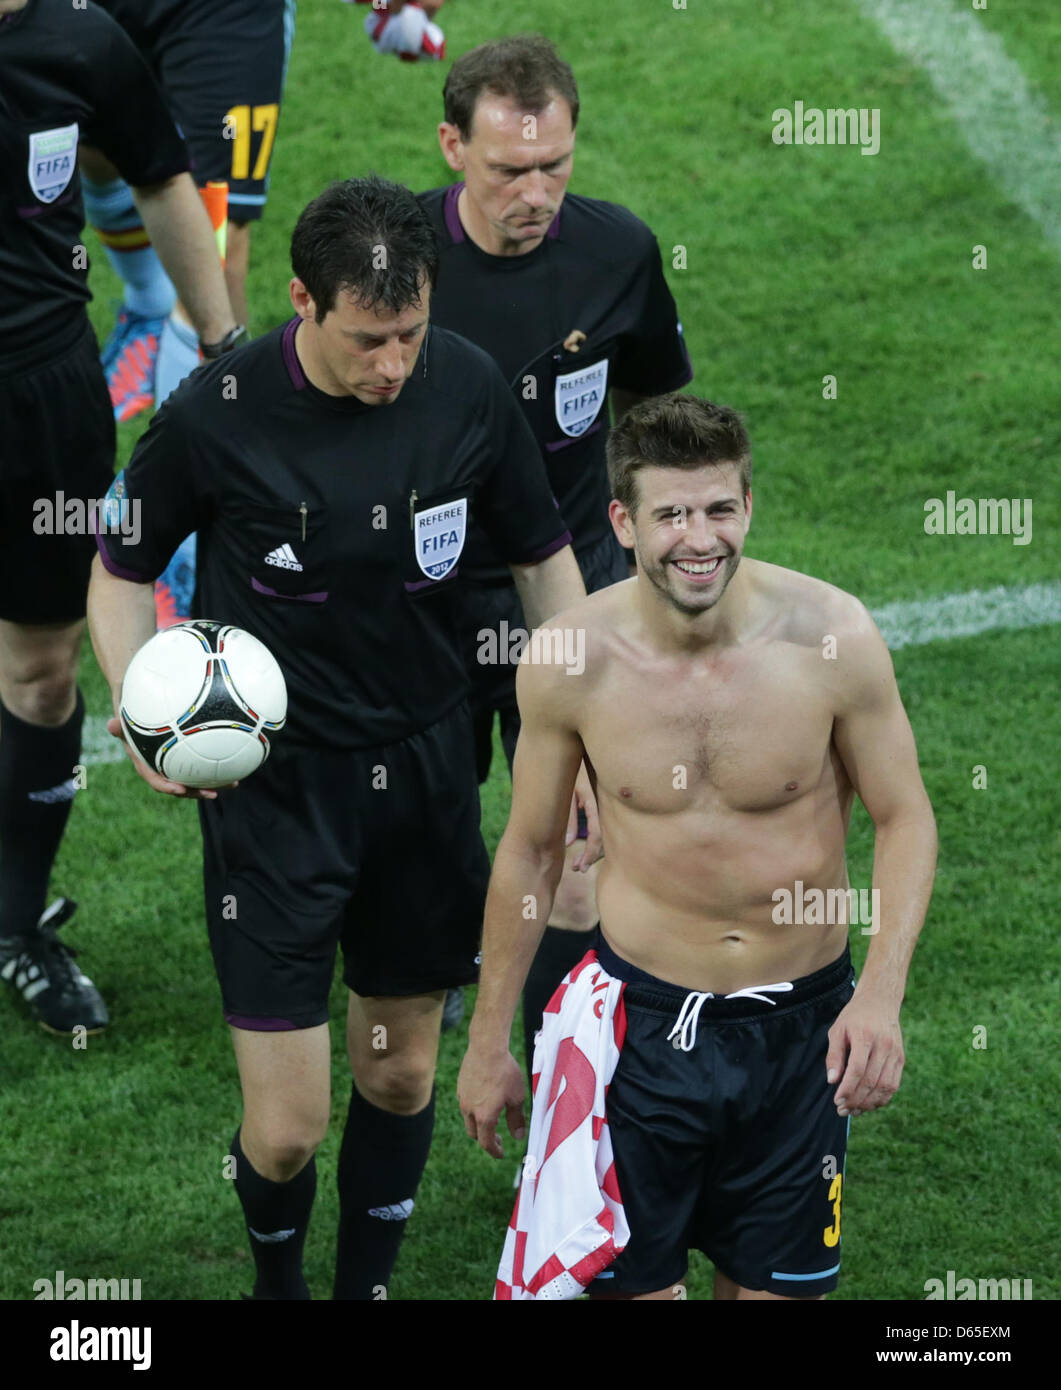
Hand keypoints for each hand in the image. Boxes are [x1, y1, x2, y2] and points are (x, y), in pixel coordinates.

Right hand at [107, 715, 234, 799]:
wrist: (142, 706)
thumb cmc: (133, 711)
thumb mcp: (125, 717)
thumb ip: (119, 724)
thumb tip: (110, 724)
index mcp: (146, 762)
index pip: (155, 779)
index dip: (167, 787)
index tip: (180, 790)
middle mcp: (162, 766)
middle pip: (180, 785)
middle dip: (197, 792)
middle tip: (214, 794)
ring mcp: (176, 762)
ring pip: (196, 777)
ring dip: (215, 783)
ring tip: (235, 783)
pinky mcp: (189, 755)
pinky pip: (204, 763)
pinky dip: (219, 765)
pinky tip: (238, 763)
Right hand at [458, 1043, 525, 1158]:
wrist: (487, 1047)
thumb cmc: (505, 1072)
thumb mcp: (517, 1097)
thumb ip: (517, 1119)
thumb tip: (517, 1137)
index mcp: (484, 1117)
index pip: (486, 1143)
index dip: (494, 1151)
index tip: (501, 1154)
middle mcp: (469, 1110)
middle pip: (474, 1133)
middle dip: (486, 1139)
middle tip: (498, 1137)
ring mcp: (463, 1098)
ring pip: (469, 1118)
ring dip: (480, 1123)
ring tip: (493, 1117)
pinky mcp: (461, 1086)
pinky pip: (466, 1104)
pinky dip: (475, 1109)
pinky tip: (485, 1099)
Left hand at [566, 762, 601, 871]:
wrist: (587, 746)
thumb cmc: (572, 767)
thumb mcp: (567, 791)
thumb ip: (569, 817)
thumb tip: (569, 844)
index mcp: (594, 801)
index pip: (597, 835)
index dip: (590, 854)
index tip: (580, 867)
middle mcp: (604, 804)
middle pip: (605, 838)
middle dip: (592, 857)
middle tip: (577, 869)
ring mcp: (607, 803)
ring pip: (607, 833)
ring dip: (594, 849)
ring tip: (578, 862)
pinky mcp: (605, 802)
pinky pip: (604, 824)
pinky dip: (596, 838)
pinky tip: (585, 845)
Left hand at [826, 993, 904, 1117]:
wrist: (880, 1002)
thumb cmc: (854, 1017)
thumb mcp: (838, 1030)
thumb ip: (834, 1055)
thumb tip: (832, 1081)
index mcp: (865, 1036)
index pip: (858, 1069)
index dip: (848, 1088)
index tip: (837, 1101)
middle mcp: (884, 1045)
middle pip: (871, 1081)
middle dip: (856, 1100)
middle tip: (842, 1111)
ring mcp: (895, 1053)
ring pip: (885, 1086)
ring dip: (869, 1103)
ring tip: (854, 1111)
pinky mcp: (901, 1059)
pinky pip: (894, 1084)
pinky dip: (882, 1098)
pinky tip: (869, 1104)